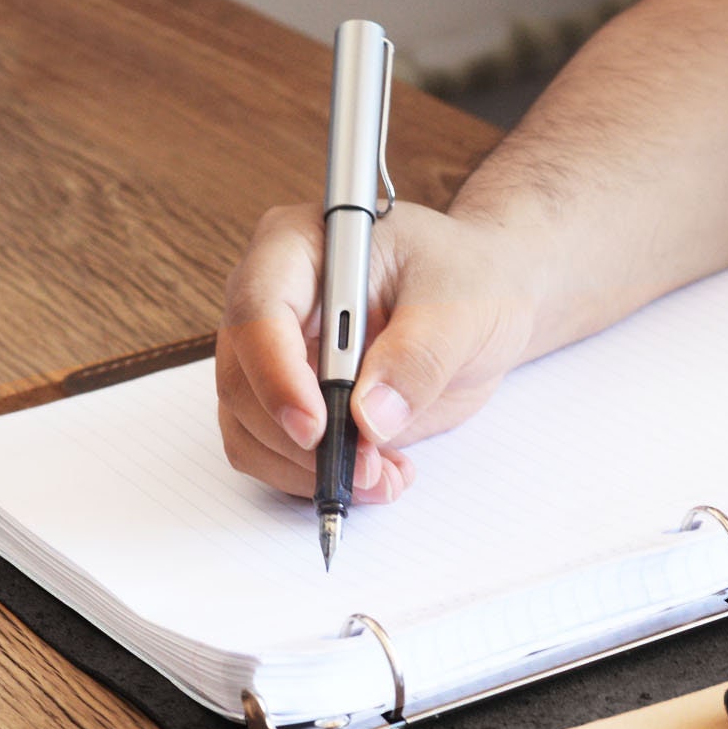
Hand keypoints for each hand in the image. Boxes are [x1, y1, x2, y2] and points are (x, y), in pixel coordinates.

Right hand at [215, 201, 537, 501]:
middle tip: (370, 469)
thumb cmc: (468, 282)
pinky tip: (379, 474)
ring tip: (385, 477)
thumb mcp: (460, 309)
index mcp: (299, 249)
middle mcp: (273, 302)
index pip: (258, 310)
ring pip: (249, 429)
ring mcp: (277, 357)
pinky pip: (278, 456)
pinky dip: (318, 479)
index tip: (317, 428)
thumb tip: (368, 418)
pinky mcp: (296, 404)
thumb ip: (417, 359)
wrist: (485, 303)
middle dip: (299, 442)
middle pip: (242, 381)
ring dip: (308, 472)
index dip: (277, 374)